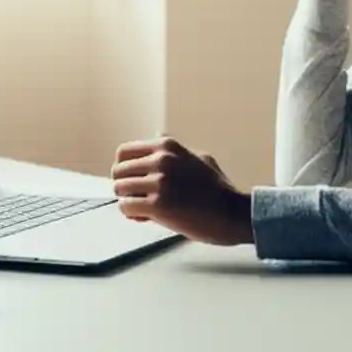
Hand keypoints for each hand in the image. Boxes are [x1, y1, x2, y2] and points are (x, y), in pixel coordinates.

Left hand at [111, 137, 252, 245]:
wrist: (233, 213)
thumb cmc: (219, 189)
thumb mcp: (199, 157)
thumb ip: (174, 149)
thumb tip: (156, 134)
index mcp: (167, 146)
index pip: (124, 151)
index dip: (123, 168)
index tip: (131, 180)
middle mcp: (161, 159)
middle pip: (118, 171)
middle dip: (124, 186)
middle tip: (137, 198)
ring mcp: (159, 181)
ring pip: (120, 189)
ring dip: (128, 201)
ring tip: (143, 209)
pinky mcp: (158, 204)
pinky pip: (126, 207)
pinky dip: (132, 215)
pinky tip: (146, 218)